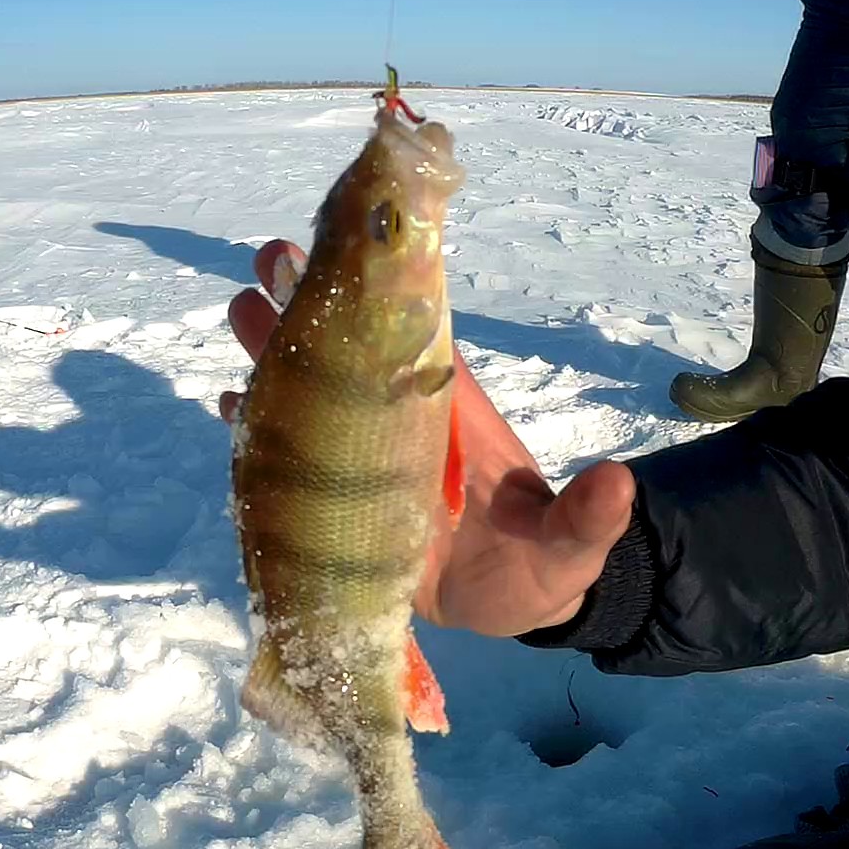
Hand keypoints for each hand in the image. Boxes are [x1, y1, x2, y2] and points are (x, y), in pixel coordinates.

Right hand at [221, 239, 635, 636]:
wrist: (510, 605)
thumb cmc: (541, 561)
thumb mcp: (569, 545)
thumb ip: (587, 518)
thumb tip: (618, 484)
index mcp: (452, 404)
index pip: (413, 328)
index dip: (382, 284)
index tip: (349, 243)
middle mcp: (400, 414)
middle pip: (348, 344)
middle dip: (309, 298)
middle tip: (269, 263)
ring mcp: (362, 453)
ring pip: (310, 386)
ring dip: (273, 346)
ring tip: (242, 309)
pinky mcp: (334, 498)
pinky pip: (288, 453)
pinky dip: (258, 428)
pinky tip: (230, 407)